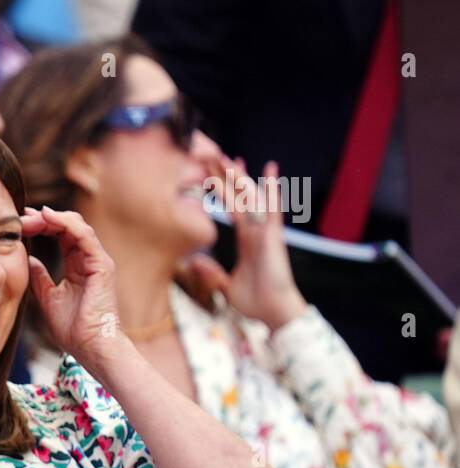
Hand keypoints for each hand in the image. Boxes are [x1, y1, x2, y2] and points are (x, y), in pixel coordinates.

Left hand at [22, 206, 128, 373]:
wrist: (91, 347)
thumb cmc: (73, 329)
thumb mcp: (47, 299)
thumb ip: (39, 278)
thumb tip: (29, 260)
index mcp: (78, 266)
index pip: (61, 235)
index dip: (41, 226)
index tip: (20, 224)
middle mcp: (90, 259)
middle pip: (68, 225)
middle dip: (43, 218)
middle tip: (21, 217)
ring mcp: (98, 261)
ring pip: (77, 225)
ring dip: (52, 218)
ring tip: (30, 216)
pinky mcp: (102, 266)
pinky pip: (84, 236)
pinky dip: (66, 223)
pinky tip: (48, 218)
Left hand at [190, 156, 307, 330]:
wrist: (273, 313)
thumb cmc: (255, 302)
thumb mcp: (225, 286)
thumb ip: (212, 273)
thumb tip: (194, 263)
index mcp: (246, 240)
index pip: (233, 208)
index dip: (223, 191)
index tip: (214, 173)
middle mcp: (256, 231)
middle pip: (239, 198)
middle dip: (228, 178)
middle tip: (215, 155)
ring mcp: (265, 232)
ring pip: (251, 199)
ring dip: (242, 179)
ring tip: (231, 158)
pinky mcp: (273, 237)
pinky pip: (272, 210)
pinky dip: (272, 191)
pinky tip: (271, 172)